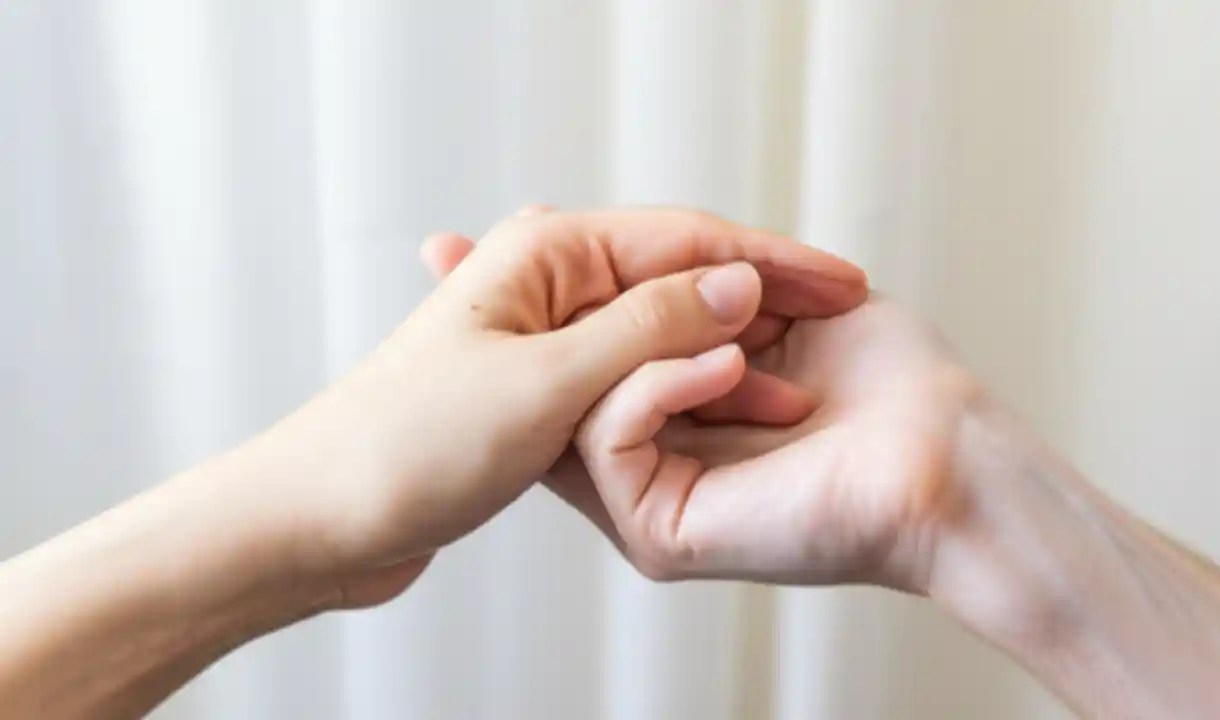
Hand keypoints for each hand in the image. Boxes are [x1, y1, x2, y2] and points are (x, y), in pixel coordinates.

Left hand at [257, 207, 866, 605]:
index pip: (684, 239)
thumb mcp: (546, 385)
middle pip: (679, 276)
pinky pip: (634, 369)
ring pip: (662, 326)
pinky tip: (724, 397)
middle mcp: (546, 283)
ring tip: (790, 382)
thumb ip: (646, 330)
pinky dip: (683, 381)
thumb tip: (732, 285)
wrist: (320, 519)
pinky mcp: (540, 388)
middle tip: (834, 321)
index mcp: (544, 254)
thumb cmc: (406, 446)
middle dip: (756, 301)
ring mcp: (545, 335)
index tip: (837, 286)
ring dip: (724, 350)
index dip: (769, 264)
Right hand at [561, 295, 982, 589]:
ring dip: (649, 339)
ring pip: (580, 401)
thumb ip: (703, 294)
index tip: (654, 251)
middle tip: (684, 279)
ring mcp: (650, 504)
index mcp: (681, 421)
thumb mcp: (779, 312)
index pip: (600, 353)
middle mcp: (656, 466)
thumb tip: (636, 264)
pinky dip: (657, 380)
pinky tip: (731, 364)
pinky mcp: (657, 529)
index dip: (616, 295)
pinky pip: (607, 434)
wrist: (949, 451)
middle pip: (576, 378)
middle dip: (622, 312)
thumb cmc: (894, 386)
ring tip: (734, 330)